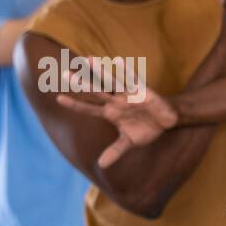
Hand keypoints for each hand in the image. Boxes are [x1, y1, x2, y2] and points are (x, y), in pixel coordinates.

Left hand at [56, 57, 177, 167]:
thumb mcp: (129, 142)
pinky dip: (127, 71)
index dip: (75, 104)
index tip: (58, 99)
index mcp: (111, 113)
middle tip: (65, 75)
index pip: (89, 108)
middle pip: (96, 93)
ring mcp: (128, 95)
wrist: (167, 120)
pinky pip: (133, 80)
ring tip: (88, 60)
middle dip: (82, 85)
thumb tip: (101, 165)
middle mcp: (116, 102)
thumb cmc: (146, 128)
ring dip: (100, 72)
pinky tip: (117, 60)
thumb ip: (115, 151)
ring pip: (112, 83)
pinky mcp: (143, 91)